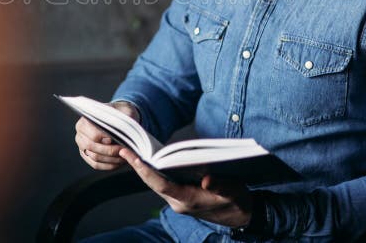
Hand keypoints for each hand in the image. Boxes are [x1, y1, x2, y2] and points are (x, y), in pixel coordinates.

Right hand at [75, 101, 139, 169]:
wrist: (119, 118)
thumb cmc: (121, 114)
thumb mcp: (124, 112)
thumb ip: (124, 120)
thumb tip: (123, 132)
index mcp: (85, 121)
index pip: (92, 134)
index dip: (103, 138)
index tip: (116, 139)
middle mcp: (80, 134)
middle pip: (92, 147)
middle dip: (110, 151)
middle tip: (123, 150)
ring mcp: (82, 146)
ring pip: (95, 157)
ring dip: (111, 159)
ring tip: (124, 156)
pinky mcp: (87, 156)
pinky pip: (96, 165)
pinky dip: (109, 165)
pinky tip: (119, 162)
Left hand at [119, 148, 252, 226]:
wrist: (242, 216)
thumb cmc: (238, 202)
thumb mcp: (234, 192)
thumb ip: (220, 187)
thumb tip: (207, 180)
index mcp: (188, 201)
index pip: (161, 184)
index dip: (145, 170)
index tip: (132, 157)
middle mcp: (178, 202)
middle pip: (153, 182)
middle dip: (137, 166)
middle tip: (123, 149)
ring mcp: (178, 200)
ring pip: (156, 183)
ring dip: (144, 168)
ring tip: (131, 150)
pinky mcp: (181, 196)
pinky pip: (163, 183)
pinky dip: (154, 171)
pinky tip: (148, 158)